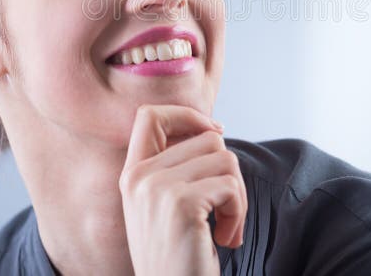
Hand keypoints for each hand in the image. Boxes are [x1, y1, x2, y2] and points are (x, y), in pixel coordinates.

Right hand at [119, 104, 247, 275]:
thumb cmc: (179, 255)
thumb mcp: (164, 205)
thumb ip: (176, 167)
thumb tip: (213, 129)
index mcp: (132, 174)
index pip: (150, 114)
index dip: (188, 115)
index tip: (213, 133)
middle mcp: (139, 177)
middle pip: (207, 138)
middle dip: (228, 171)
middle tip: (224, 208)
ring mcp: (157, 188)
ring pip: (226, 158)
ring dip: (237, 195)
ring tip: (224, 225)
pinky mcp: (182, 204)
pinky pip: (231, 185)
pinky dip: (238, 213)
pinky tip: (224, 239)